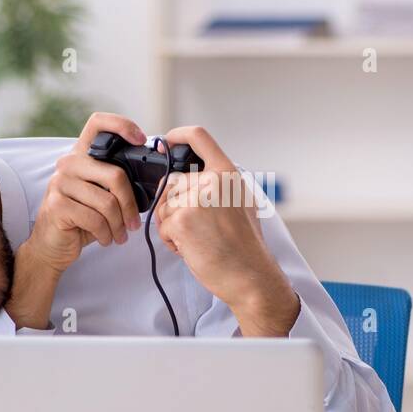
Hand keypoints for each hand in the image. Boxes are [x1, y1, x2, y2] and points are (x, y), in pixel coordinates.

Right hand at [22, 112, 144, 275]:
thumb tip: (151, 182)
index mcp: (82, 155)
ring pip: (107, 202)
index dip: (122, 125)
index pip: (98, 123)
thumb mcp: (100, 196)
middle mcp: (69, 163)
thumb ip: (116, 183)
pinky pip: (95, 219)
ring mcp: (60, 182)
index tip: (141, 140)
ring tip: (120, 235)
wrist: (51, 244)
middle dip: (130, 205)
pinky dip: (106, 233)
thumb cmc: (81, 219)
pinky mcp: (57, 204)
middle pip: (116, 175)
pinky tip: (106, 239)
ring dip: (119, 225)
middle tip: (134, 223)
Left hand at [153, 126, 299, 336]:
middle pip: (171, 183)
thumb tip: (191, 178)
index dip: (177, 135)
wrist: (250, 275)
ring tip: (197, 239)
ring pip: (163, 206)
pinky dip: (171, 241)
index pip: (199, 136)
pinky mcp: (182, 220)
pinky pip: (162, 226)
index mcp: (228, 173)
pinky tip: (191, 248)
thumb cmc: (244, 246)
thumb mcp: (240, 202)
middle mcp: (212, 181)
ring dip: (171, 226)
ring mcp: (196, 199)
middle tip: (195, 227)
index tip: (167, 140)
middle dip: (172, 206)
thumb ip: (218, 185)